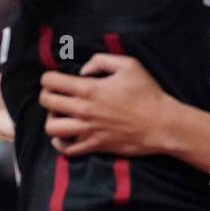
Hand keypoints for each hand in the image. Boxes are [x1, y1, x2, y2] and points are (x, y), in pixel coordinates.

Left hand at [39, 53, 171, 156]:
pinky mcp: (95, 145)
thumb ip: (100, 61)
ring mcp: (88, 130)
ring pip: (51, 128)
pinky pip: (66, 149)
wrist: (163, 124)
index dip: (49, 78)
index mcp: (89, 89)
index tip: (56, 80)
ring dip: (52, 120)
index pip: (50, 81)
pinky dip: (60, 143)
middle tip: (58, 96)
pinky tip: (66, 135)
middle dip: (47, 96)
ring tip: (62, 116)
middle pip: (46, 102)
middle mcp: (84, 110)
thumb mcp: (129, 66)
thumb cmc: (147, 94)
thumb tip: (83, 71)